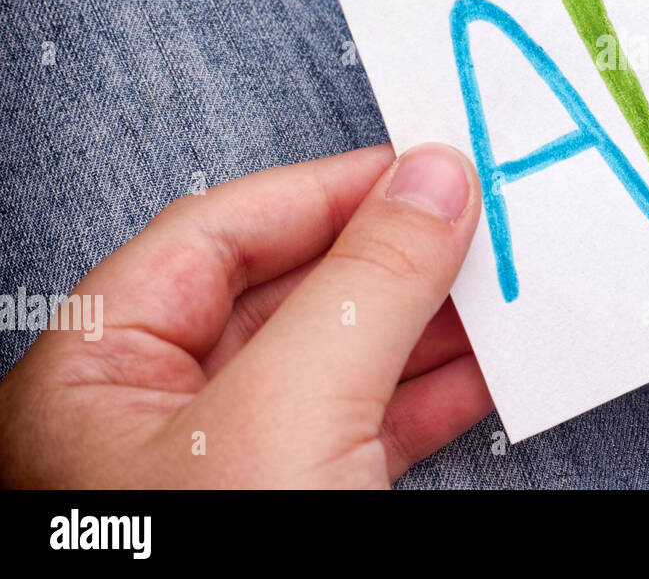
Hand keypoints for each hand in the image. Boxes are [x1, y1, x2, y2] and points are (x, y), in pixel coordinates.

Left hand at [0, 143, 489, 486]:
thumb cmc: (213, 578)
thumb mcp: (289, 411)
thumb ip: (366, 284)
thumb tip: (433, 184)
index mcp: (95, 381)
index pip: (214, 235)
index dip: (327, 190)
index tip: (420, 167)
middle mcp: (154, 421)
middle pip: (288, 291)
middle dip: (393, 256)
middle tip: (472, 218)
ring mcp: (231, 469)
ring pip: (340, 358)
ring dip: (429, 321)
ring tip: (498, 284)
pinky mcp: (300, 504)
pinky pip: (372, 422)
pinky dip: (436, 389)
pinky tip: (488, 362)